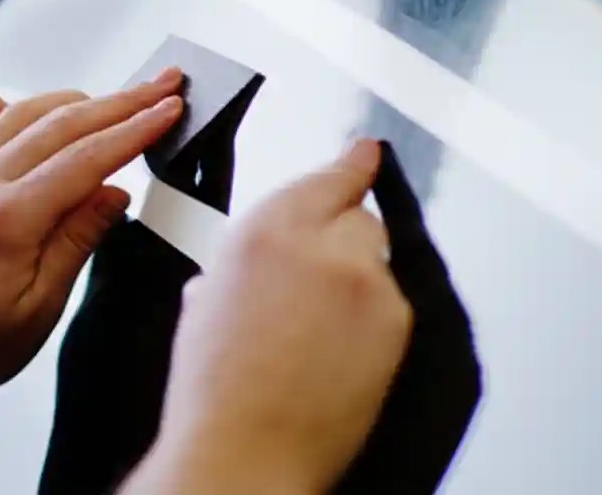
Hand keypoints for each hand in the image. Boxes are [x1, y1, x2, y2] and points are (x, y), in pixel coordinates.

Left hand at [0, 69, 183, 407]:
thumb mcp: (44, 305)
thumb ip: (79, 240)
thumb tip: (116, 193)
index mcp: (7, 220)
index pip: (87, 158)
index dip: (135, 129)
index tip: (169, 108)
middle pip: (63, 124)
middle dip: (122, 102)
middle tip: (163, 85)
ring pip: (23, 113)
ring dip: (77, 99)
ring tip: (119, 97)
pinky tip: (22, 108)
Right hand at [129, 140, 412, 493]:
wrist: (243, 450)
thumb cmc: (215, 391)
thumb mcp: (208, 303)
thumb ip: (243, 261)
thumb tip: (260, 258)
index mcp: (262, 230)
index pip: (328, 178)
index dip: (352, 164)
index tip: (366, 151)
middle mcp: (317, 243)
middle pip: (359, 217)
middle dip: (342, 242)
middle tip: (321, 284)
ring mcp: (361, 279)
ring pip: (378, 259)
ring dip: (358, 281)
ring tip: (322, 333)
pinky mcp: (392, 318)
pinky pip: (393, 302)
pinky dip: (374, 321)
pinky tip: (340, 353)